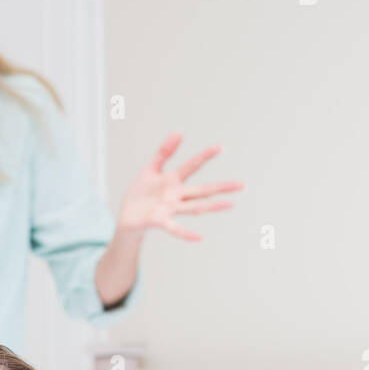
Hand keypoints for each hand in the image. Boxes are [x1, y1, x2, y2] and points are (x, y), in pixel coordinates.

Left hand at [116, 134, 243, 242]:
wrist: (126, 217)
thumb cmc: (140, 193)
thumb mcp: (150, 169)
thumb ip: (164, 152)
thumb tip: (179, 132)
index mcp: (173, 181)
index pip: (192, 166)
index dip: (204, 157)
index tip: (219, 147)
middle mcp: (176, 196)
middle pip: (202, 190)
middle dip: (222, 187)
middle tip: (242, 185)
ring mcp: (170, 209)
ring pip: (194, 207)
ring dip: (212, 206)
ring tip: (230, 205)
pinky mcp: (160, 221)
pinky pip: (175, 228)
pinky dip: (186, 233)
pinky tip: (200, 237)